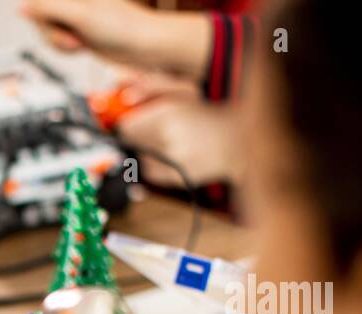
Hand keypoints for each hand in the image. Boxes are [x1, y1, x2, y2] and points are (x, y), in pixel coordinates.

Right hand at [19, 0, 210, 76]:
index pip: (39, 2)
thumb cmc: (121, 27)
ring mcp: (73, 13)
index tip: (54, 24)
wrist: (143, 45)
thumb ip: (48, 8)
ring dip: (58, 42)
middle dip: (51, 31)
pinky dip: (64, 48)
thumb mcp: (80, 15)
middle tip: (71, 37)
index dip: (41, 14)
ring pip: (45, 29)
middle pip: (39, 15)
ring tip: (78, 43)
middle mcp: (72, 0)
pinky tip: (79, 47)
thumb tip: (21, 8)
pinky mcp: (76, 28)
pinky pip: (55, 39)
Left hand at [116, 98, 242, 187]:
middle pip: (129, 142)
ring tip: (168, 141)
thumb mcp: (182, 89)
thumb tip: (124, 94)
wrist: (237, 140)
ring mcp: (171, 162)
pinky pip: (149, 173)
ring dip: (145, 150)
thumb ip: (150, 87)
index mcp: (166, 114)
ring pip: (138, 157)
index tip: (129, 119)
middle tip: (153, 129)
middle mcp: (167, 140)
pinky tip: (172, 155)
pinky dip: (155, 164)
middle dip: (136, 135)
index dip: (125, 122)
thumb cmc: (207, 113)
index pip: (124, 126)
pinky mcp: (174, 179)